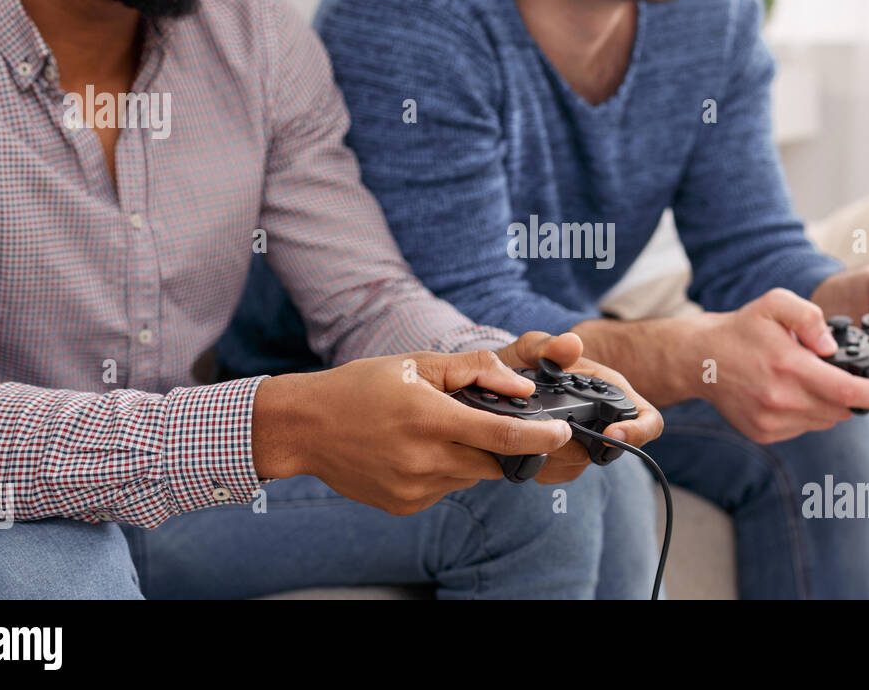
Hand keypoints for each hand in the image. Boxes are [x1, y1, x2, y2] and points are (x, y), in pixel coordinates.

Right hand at [251, 347, 572, 514]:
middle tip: (486, 422)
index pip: (503, 438)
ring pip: (470, 477)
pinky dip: (445, 471)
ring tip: (435, 431)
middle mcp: (425, 460)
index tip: (563, 433)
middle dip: (502, 445)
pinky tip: (415, 450)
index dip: (541, 438)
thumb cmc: (362, 387)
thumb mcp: (417, 363)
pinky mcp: (405, 505)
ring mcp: (415, 489)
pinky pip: (445, 489)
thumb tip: (521, 388)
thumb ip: (475, 370)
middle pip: (494, 463)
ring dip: (470, 456)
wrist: (306, 428)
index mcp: (430, 419)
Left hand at [496, 331, 662, 483]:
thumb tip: (571, 343)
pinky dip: (539, 466)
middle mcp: (602, 421)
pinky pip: (557, 474)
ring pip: (579, 466)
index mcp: (609, 392)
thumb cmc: (527, 362)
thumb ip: (550, 346)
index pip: (648, 420)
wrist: (503, 381)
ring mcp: (583, 444)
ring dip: (554, 458)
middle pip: (609, 451)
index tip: (611, 434)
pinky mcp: (561, 460)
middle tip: (547, 434)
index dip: (638, 431)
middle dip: (577, 447)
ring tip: (529, 436)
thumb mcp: (534, 347)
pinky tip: (523, 448)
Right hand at [694, 288, 868, 443]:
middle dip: (852, 394)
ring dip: (829, 403)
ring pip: (825, 420)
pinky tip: (790, 392)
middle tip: (840, 373)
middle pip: (840, 408)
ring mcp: (772, 421)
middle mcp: (781, 400)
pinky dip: (808, 412)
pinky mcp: (765, 433)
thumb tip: (832, 345)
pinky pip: (804, 427)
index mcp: (789, 367)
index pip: (847, 390)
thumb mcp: (775, 304)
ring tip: (807, 379)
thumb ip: (810, 317)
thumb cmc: (742, 329)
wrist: (701, 359)